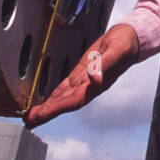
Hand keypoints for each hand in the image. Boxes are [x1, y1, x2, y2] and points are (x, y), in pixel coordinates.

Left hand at [22, 24, 139, 128]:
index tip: (42, 114)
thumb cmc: (126, 44)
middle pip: (65, 103)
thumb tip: (94, 79)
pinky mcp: (81, 73)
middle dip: (47, 113)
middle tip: (29, 122)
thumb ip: (105, 65)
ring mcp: (85, 81)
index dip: (57, 108)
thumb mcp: (116, 51)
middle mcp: (89, 87)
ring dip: (48, 108)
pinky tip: (45, 103)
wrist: (131, 38)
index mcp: (97, 84)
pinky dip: (54, 96)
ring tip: (31, 117)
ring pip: (63, 98)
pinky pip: (65, 88)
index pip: (74, 100)